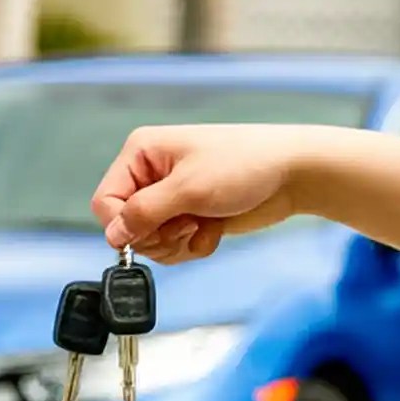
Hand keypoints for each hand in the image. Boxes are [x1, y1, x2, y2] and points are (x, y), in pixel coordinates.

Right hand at [91, 124, 312, 263]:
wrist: (293, 174)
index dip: (122, 226)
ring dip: (177, 244)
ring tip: (202, 225)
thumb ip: (145, 213)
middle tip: (186, 224)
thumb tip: (113, 236)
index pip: (106, 202)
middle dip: (156, 236)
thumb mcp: (188, 189)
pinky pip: (175, 247)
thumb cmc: (244, 165)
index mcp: (141, 153)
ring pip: (150, 242)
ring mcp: (172, 198)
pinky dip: (194, 245)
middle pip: (126, 227)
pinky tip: (214, 229)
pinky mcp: (191, 217)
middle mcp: (151, 175)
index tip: (151, 232)